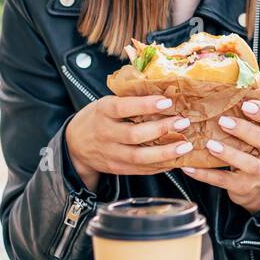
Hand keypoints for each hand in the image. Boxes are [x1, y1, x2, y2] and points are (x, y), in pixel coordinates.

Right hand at [64, 94, 193, 189]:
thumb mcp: (106, 103)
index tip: (167, 102)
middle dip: (161, 129)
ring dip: (165, 153)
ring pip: (139, 157)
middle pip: (134, 135)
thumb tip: (163, 90)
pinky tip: (176, 160)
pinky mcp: (117, 168)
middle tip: (183, 123)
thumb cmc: (98, 118)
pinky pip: (141, 169)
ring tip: (185, 146)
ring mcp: (110, 154)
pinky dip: (160, 166)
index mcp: (103, 112)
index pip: (123, 107)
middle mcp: (105, 134)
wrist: (74, 145)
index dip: (145, 105)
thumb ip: (129, 100)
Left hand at [182, 100, 259, 214]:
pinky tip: (189, 168)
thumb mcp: (250, 135)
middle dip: (244, 130)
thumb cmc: (247, 151)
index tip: (246, 104)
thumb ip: (240, 116)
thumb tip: (215, 87)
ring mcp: (258, 171)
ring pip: (248, 163)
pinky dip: (206, 175)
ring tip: (209, 144)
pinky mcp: (244, 187)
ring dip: (228, 153)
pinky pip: (225, 181)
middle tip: (223, 121)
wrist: (254, 188)